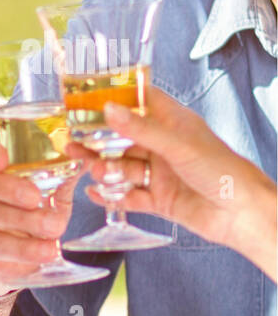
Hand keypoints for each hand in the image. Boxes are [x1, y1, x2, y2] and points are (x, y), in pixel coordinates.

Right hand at [0, 141, 79, 294]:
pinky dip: (21, 249)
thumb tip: (83, 164)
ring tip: (53, 229)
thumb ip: (59, 183)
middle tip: (37, 198)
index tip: (3, 160)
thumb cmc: (26, 222)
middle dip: (7, 188)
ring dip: (21, 220)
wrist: (7, 262)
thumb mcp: (46, 199)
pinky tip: (44, 252)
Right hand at [70, 89, 277, 274]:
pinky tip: (96, 195)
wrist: (242, 215)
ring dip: (105, 170)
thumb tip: (108, 109)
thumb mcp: (178, 145)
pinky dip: (111, 197)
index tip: (84, 101)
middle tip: (72, 144)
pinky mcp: (158, 199)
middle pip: (122, 140)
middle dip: (98, 143)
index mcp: (173, 124)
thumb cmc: (222, 171)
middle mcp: (164, 147)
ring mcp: (160, 174)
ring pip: (122, 169)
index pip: (139, 103)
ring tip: (92, 171)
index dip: (113, 100)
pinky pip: (128, 196)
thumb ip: (140, 129)